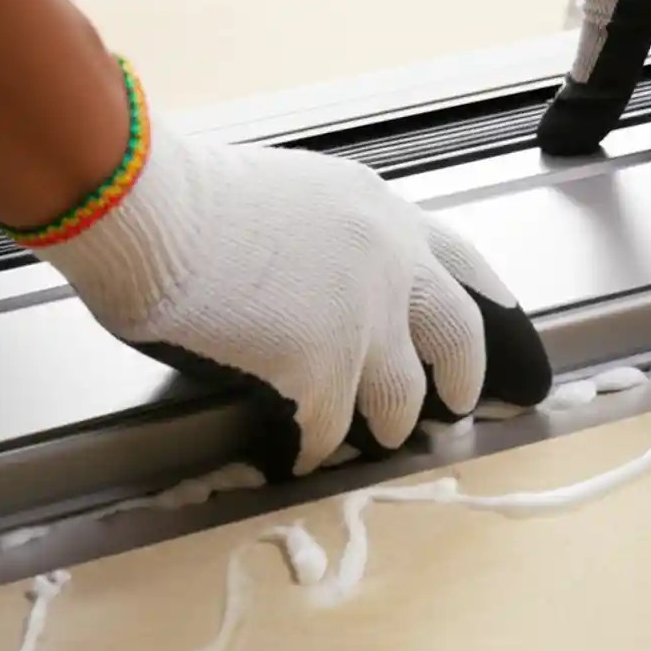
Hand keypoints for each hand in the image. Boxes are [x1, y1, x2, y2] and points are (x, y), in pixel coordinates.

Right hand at [26, 119, 551, 478]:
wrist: (149, 207)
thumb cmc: (191, 192)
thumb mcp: (291, 196)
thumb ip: (332, 236)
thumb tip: (333, 279)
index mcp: (382, 212)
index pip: (459, 258)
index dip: (486, 296)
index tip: (501, 319)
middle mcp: (390, 262)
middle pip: (456, 333)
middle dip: (463, 376)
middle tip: (460, 404)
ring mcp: (363, 316)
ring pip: (399, 395)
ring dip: (386, 422)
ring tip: (374, 435)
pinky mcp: (324, 364)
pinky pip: (330, 425)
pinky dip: (315, 446)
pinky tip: (302, 457)